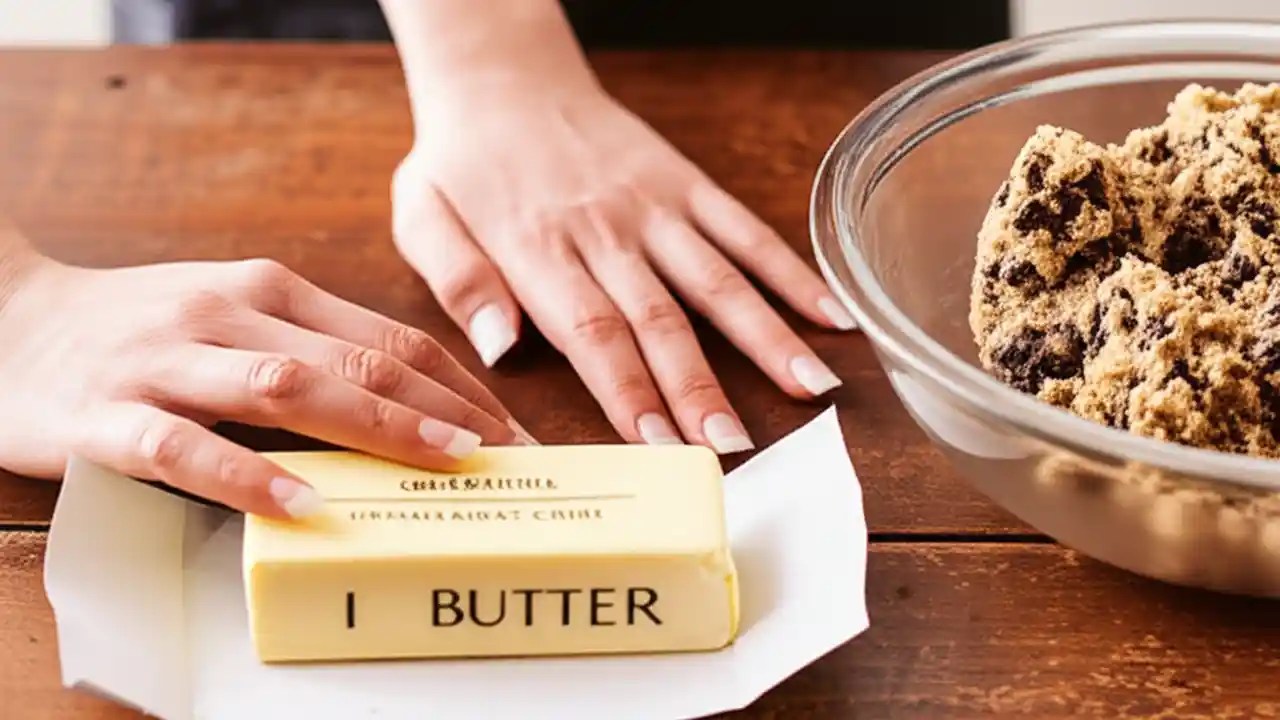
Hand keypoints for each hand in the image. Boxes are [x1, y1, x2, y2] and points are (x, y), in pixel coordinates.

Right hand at [0, 255, 530, 518]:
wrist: (6, 320)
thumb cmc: (141, 328)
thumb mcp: (235, 317)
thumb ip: (313, 348)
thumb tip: (416, 404)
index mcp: (270, 290)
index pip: (390, 339)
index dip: (463, 386)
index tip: (518, 433)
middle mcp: (230, 313)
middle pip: (358, 361)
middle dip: (445, 410)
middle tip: (510, 458)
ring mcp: (169, 360)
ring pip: (288, 389)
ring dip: (376, 427)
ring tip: (442, 463)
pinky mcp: (107, 413)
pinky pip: (186, 447)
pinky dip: (248, 475)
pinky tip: (301, 504)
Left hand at [392, 84, 854, 453]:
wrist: (506, 77)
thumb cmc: (461, 160)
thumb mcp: (421, 213)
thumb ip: (458, 280)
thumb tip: (500, 349)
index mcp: (537, 249)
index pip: (593, 332)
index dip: (630, 391)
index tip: (662, 445)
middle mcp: (605, 231)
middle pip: (661, 319)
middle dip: (700, 388)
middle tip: (736, 446)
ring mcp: (654, 207)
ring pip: (718, 279)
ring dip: (766, 337)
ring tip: (813, 388)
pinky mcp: (685, 185)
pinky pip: (745, 230)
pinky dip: (791, 272)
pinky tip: (831, 314)